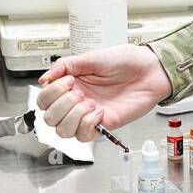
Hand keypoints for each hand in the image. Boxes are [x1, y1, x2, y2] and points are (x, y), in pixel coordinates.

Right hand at [36, 45, 171, 141]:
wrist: (149, 70)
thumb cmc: (125, 61)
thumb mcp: (91, 57)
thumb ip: (65, 65)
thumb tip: (44, 79)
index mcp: (71, 85)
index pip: (44, 100)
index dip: (51, 93)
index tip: (69, 80)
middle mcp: (77, 102)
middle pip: (49, 119)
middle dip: (61, 105)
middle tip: (79, 92)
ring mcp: (88, 115)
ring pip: (63, 132)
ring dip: (73, 116)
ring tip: (90, 102)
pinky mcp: (103, 125)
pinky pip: (84, 136)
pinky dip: (88, 124)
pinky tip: (99, 111)